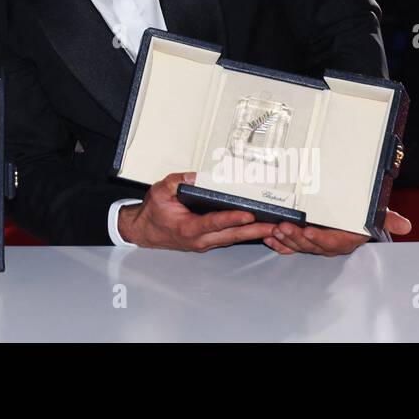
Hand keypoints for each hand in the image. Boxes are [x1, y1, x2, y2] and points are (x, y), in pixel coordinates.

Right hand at [117, 172, 275, 249]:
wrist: (145, 230)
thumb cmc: (154, 213)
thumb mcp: (160, 191)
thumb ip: (177, 182)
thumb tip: (197, 177)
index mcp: (187, 228)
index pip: (214, 222)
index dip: (232, 218)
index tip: (248, 214)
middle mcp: (199, 239)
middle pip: (232, 235)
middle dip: (254, 231)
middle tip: (273, 227)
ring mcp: (205, 242)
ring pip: (233, 239)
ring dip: (253, 234)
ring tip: (272, 228)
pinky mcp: (208, 241)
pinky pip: (229, 238)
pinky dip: (244, 234)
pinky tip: (256, 229)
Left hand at [265, 209, 410, 255]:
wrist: (353, 218)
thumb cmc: (362, 216)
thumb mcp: (375, 214)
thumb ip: (388, 219)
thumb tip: (406, 225)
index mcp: (346, 239)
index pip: (333, 243)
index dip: (320, 239)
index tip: (309, 231)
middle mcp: (330, 244)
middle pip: (312, 246)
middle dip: (297, 238)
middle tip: (284, 227)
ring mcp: (316, 244)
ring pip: (299, 246)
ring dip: (286, 239)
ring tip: (275, 229)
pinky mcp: (303, 241)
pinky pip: (290, 246)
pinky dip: (279, 244)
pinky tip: (269, 238)